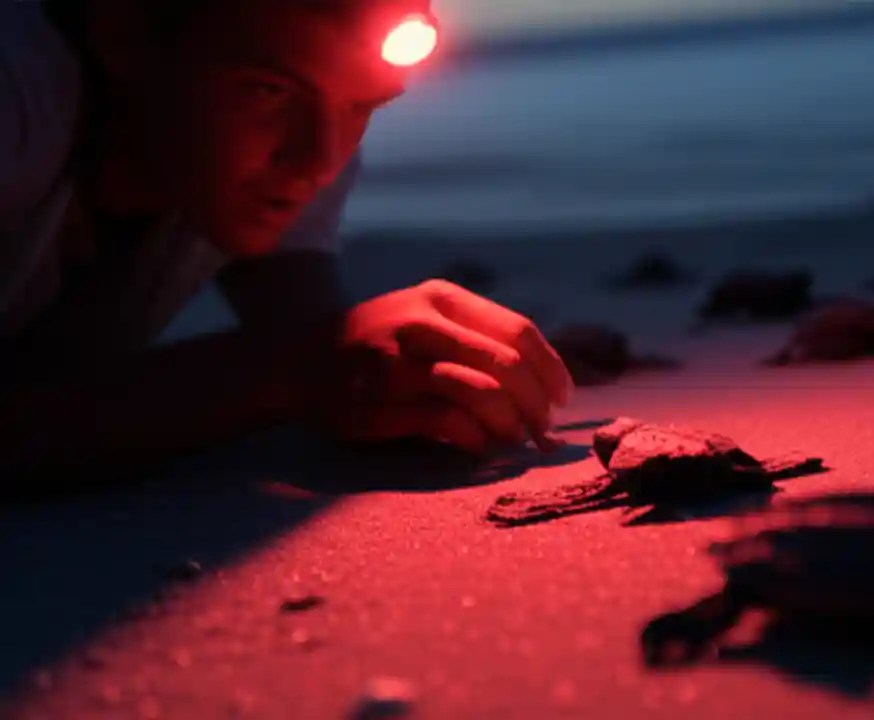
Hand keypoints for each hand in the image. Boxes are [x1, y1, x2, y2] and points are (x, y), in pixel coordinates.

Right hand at [297, 280, 573, 453]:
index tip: (562, 399)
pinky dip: (475, 439)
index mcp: (441, 299)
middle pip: (507, 366)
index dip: (551, 370)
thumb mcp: (426, 319)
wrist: (294, 357)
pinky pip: (446, 422)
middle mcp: (421, 324)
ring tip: (514, 442)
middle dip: (536, 405)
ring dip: (509, 425)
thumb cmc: (380, 345)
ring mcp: (397, 363)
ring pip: (481, 393)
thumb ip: (478, 339)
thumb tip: (549, 384)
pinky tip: (480, 448)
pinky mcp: (378, 403)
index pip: (518, 332)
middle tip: (542, 432)